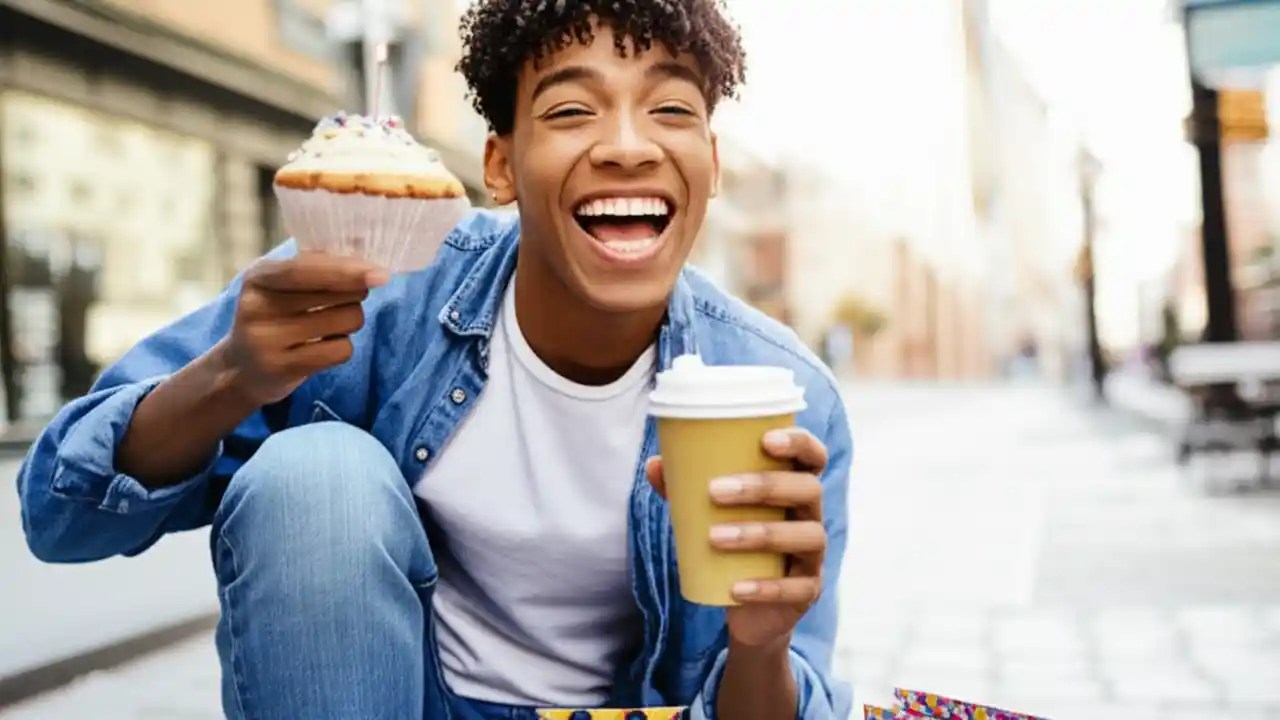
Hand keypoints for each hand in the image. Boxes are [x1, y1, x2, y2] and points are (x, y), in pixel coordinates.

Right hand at [222, 252, 387, 404]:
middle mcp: (257, 307)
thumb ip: (315, 266)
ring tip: (331, 325)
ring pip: (344, 322)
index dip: (345, 271)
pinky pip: (340, 351)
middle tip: (345, 300)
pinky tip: (324, 347)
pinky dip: (343, 347)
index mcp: (258, 277)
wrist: (242, 369)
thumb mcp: (280, 285)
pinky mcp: (282, 368)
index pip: (304, 270)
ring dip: (352, 321)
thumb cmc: (274, 317)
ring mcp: (266, 341)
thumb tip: (364, 261)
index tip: (381, 275)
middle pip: (335, 296)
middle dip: (355, 295)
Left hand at [645, 427, 827, 649]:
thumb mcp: (709, 514)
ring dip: (759, 534)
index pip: (813, 457)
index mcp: (794, 488)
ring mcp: (814, 555)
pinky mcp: (808, 591)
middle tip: (715, 490)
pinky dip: (766, 588)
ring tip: (715, 538)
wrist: (748, 609)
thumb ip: (685, 488)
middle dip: (763, 486)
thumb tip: (655, 465)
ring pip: (805, 536)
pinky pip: (796, 588)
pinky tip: (736, 588)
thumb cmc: (732, 545)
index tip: (766, 439)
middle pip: (807, 489)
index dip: (800, 443)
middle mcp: (811, 515)